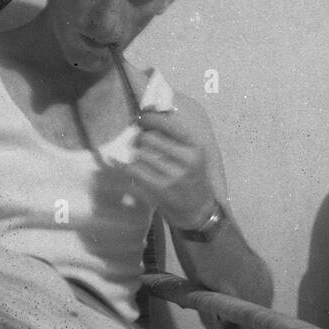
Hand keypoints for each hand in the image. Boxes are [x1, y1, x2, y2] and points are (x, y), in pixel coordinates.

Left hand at [128, 111, 217, 229]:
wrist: (199, 211)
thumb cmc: (193, 179)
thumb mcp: (193, 156)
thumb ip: (175, 139)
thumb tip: (148, 119)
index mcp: (195, 148)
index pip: (169, 125)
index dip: (151, 118)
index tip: (141, 117)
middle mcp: (185, 160)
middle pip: (148, 138)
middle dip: (139, 139)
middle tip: (137, 142)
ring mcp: (172, 176)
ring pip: (138, 155)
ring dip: (135, 156)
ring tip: (139, 160)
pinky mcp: (159, 190)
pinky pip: (134, 172)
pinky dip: (130, 169)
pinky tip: (133, 170)